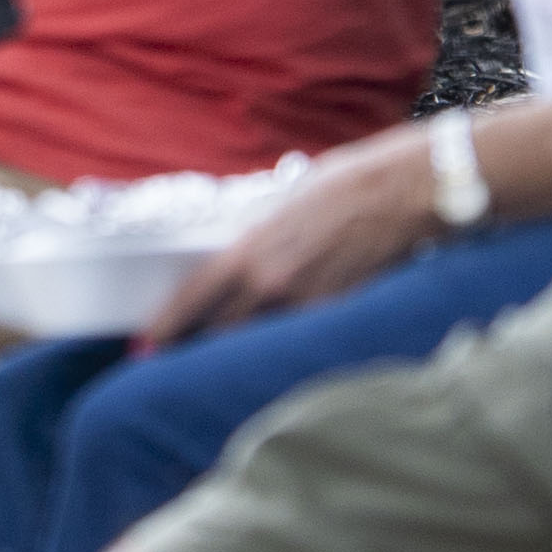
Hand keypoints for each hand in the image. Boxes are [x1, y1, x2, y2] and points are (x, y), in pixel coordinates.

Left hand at [145, 130, 436, 345]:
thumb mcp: (283, 202)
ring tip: (216, 367)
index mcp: (250, 252)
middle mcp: (272, 287)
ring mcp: (307, 307)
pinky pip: (297, 342)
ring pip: (257, 344)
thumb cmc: (347, 184)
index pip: (192, 299)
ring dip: (234, 355)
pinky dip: (279, 350)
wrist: (405, 193)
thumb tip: (243, 253)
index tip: (146, 345)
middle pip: (219, 335)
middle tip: (175, 363)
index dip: (166, 327)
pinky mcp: (339, 317)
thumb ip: (258, 236)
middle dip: (195, 350)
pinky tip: (272, 355)